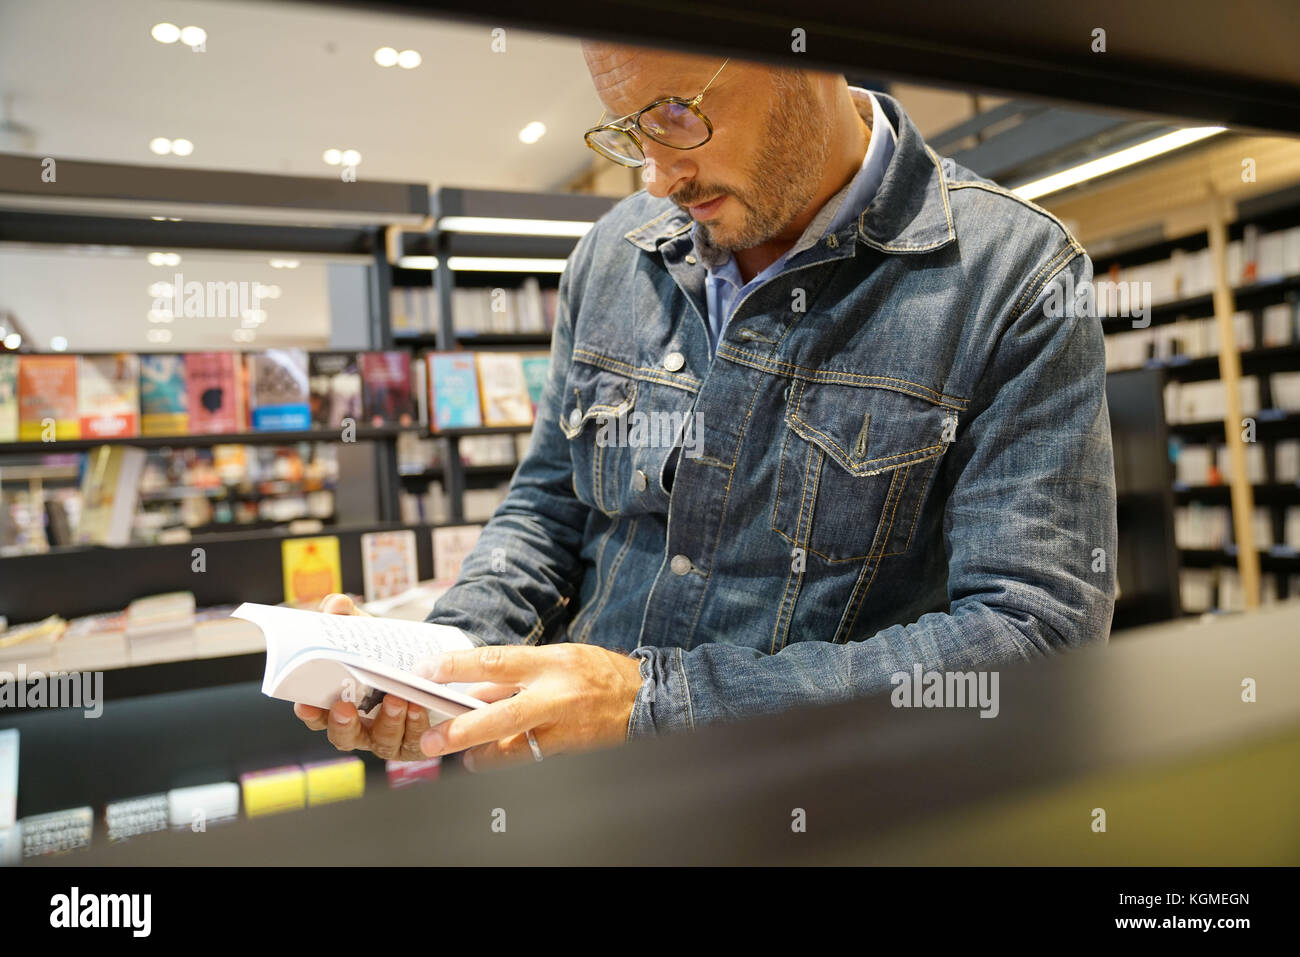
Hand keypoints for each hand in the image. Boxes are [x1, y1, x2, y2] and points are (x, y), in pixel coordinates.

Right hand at [292, 593, 432, 761]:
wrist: (426, 660)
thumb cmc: (382, 652)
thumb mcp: (364, 630)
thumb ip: (346, 616)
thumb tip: (334, 605)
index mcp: (337, 704)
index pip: (316, 715)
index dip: (309, 713)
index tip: (305, 703)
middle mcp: (358, 727)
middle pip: (343, 736)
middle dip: (342, 724)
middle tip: (343, 706)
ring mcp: (385, 737)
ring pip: (382, 739)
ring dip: (387, 721)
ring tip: (395, 699)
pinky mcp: (413, 741)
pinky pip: (413, 737)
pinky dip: (415, 722)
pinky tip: (418, 705)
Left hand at [414, 644, 643, 771]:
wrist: (646, 699)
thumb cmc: (598, 674)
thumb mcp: (559, 658)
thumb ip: (517, 674)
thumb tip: (473, 688)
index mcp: (550, 661)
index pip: (495, 661)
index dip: (456, 666)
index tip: (425, 672)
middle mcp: (556, 693)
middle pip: (500, 713)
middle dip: (461, 729)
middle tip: (432, 741)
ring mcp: (564, 725)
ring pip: (513, 746)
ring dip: (481, 754)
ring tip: (462, 758)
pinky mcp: (570, 748)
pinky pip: (530, 758)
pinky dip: (505, 760)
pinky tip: (487, 761)